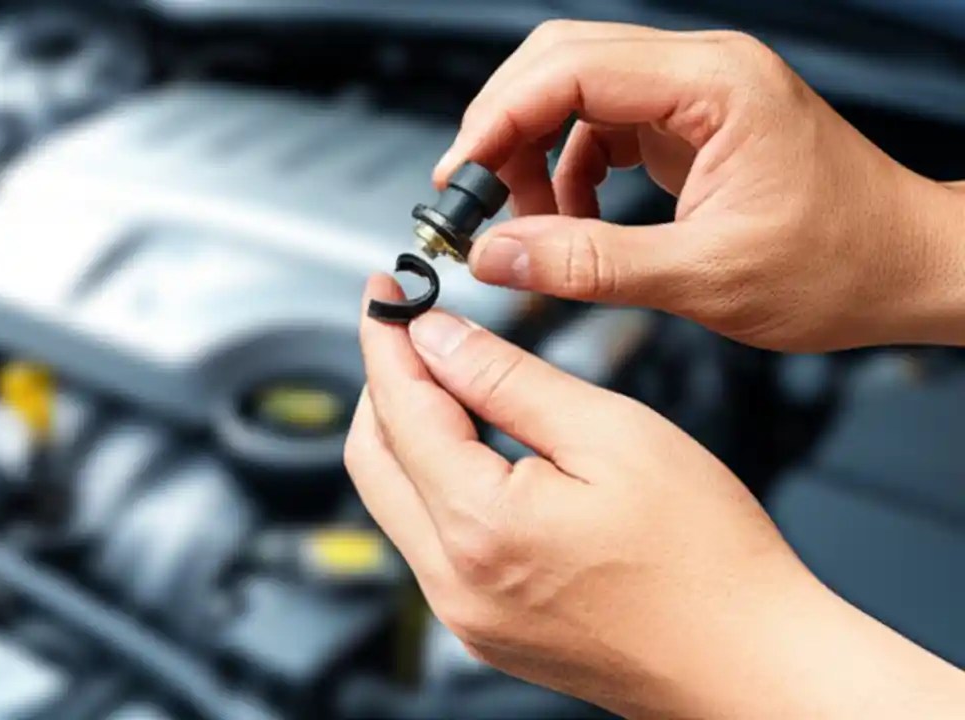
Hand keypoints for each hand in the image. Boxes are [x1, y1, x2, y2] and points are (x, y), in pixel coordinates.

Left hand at [347, 276, 964, 717]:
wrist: (750, 665)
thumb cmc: (708, 560)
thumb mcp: (611, 433)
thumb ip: (508, 379)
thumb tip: (438, 338)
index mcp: (480, 527)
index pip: (398, 408)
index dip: (386, 339)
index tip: (386, 294)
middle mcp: (454, 582)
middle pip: (372, 458)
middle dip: (384, 383)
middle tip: (411, 331)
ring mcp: (464, 615)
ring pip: (394, 500)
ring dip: (405, 433)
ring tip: (446, 377)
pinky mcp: (484, 629)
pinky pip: (428, 540)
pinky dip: (434, 482)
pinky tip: (473, 447)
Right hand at [436, 21, 964, 351]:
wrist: (908, 269)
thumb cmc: (840, 265)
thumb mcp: (704, 278)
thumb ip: (589, 265)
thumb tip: (498, 258)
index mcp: (715, 84)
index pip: (569, 70)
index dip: (496, 122)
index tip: (458, 180)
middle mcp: (703, 71)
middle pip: (559, 62)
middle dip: (504, 130)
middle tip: (474, 199)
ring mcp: (696, 93)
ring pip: (574, 91)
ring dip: (533, 153)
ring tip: (528, 224)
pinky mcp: (691, 122)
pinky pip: (601, 126)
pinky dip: (568, 171)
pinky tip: (571, 221)